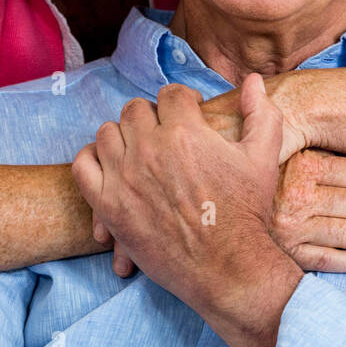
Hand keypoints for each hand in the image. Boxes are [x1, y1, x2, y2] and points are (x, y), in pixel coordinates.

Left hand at [72, 75, 293, 312]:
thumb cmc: (245, 212)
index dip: (182, 102)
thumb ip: (261, 113)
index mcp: (185, 131)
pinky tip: (112, 166)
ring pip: (107, 132)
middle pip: (136, 109)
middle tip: (165, 136)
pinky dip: (92, 159)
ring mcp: (124, 176)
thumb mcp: (263, 158)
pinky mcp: (108, 205)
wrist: (226, 266)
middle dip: (153, 116)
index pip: (170, 94)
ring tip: (140, 151)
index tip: (189, 115)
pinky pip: (83, 165)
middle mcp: (150, 148)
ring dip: (124, 136)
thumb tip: (253, 80)